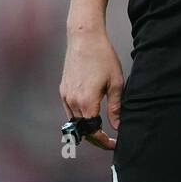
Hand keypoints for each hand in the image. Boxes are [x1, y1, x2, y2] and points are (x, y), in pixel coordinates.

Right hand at [59, 29, 121, 149]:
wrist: (84, 38)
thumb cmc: (102, 57)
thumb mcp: (116, 83)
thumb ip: (116, 108)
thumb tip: (117, 126)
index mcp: (86, 102)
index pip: (93, 132)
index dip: (103, 142)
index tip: (114, 144)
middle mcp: (72, 101)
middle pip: (82, 131)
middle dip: (95, 138)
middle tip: (109, 140)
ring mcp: (65, 96)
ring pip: (74, 122)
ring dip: (86, 129)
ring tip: (101, 128)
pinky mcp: (63, 90)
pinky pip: (70, 110)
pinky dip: (79, 117)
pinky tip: (90, 114)